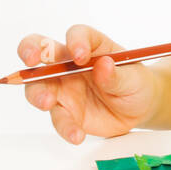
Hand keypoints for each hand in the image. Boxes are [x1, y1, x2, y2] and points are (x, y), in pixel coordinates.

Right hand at [17, 25, 159, 143]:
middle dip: (30, 51)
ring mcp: (64, 88)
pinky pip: (58, 118)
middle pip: (41, 51)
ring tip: (48, 102)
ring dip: (38, 93)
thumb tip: (104, 65)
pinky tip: (76, 135)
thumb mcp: (134, 78)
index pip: (77, 35)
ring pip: (38, 86)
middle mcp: (70, 64)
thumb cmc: (136, 82)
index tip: (80, 56)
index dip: (75, 41)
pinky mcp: (65, 111)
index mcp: (91, 46)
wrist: (140, 108)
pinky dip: (64, 127)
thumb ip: (117, 74)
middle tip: (31, 61)